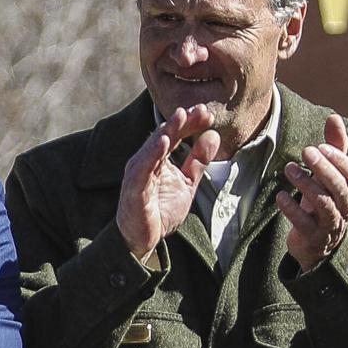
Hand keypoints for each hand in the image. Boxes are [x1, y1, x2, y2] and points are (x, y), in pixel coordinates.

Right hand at [114, 103, 222, 259]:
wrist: (143, 239)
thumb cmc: (160, 210)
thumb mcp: (187, 183)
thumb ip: (198, 161)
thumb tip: (213, 135)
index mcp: (158, 157)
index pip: (175, 134)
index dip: (191, 122)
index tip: (208, 113)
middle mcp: (146, 161)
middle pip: (164, 134)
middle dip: (181, 120)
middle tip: (200, 108)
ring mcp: (138, 173)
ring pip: (153, 147)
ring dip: (167, 130)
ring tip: (181, 116)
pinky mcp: (134, 188)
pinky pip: (143, 168)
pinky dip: (152, 154)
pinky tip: (164, 141)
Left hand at [276, 111, 347, 270]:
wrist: (317, 246)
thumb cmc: (324, 202)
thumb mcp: (330, 176)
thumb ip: (334, 148)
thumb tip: (334, 117)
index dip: (339, 160)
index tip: (321, 146)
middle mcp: (345, 208)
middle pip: (340, 188)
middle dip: (324, 168)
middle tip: (306, 151)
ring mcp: (330, 225)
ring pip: (324, 204)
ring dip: (307, 185)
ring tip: (289, 169)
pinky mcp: (314, 239)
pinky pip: (305, 224)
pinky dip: (292, 209)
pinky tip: (281, 196)